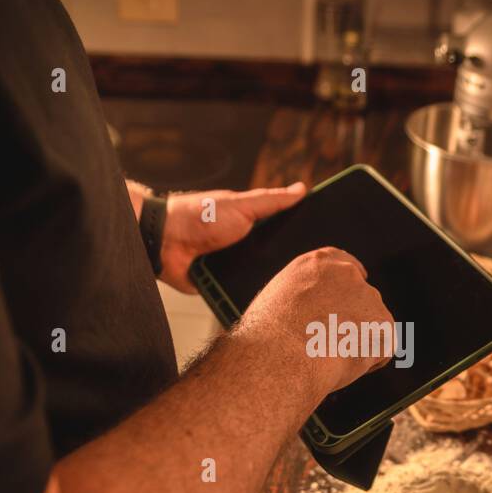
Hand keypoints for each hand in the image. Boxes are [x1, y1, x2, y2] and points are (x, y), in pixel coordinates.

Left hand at [147, 183, 307, 292]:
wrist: (167, 241)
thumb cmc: (201, 216)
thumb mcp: (242, 205)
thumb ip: (272, 200)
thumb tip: (302, 189)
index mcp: (253, 227)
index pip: (284, 235)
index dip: (302, 240)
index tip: (324, 248)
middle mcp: (246, 248)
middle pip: (277, 260)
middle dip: (289, 267)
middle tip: (312, 276)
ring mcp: (235, 269)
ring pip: (262, 281)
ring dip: (272, 285)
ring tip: (293, 292)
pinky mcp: (222, 288)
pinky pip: (241, 297)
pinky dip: (251, 299)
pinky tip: (268, 304)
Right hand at [237, 247, 393, 400]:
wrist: (282, 356)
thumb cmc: (270, 336)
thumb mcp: (277, 299)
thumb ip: (303, 296)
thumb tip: (310, 313)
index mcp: (319, 263)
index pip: (346, 265)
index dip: (350, 288)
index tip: (351, 300)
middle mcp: (348, 274)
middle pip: (362, 300)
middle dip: (353, 323)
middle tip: (329, 345)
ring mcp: (369, 298)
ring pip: (371, 328)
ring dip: (357, 344)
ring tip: (328, 356)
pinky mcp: (383, 325)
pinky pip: (380, 351)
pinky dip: (366, 363)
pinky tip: (341, 364)